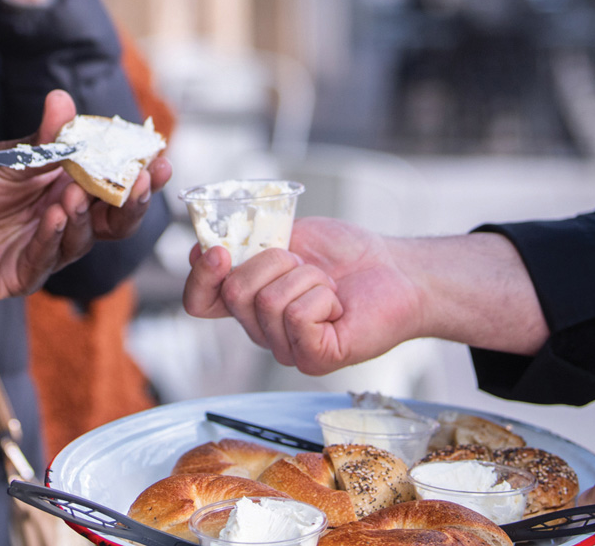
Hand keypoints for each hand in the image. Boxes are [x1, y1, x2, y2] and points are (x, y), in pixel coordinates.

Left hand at [0, 90, 172, 299]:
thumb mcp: (7, 157)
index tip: (159, 156)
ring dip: (83, 215)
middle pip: (113, 220)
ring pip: (81, 240)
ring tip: (78, 192)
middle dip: (131, 201)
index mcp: (71, 190)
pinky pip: (43, 260)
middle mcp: (66, 223)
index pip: (116, 185)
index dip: (141, 174)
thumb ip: (41, 139)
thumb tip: (62, 100)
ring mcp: (45, 251)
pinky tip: (55, 216)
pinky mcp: (19, 276)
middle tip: (142, 178)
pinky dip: (52, 237)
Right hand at [183, 222, 546, 372]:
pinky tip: (337, 305)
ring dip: (306, 277)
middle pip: (234, 292)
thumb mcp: (287, 237)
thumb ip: (246, 243)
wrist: (395, 269)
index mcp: (249, 301)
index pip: (199, 301)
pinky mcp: (314, 358)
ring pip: (269, 302)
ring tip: (328, 285)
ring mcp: (287, 349)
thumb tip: (205, 246)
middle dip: (272, 260)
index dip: (200, 276)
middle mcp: (262, 330)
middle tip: (304, 263)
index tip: (218, 249)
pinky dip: (322, 297)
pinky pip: (298, 317)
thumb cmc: (346, 256)